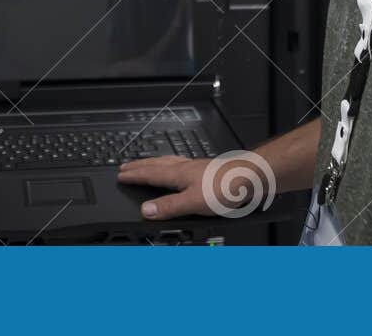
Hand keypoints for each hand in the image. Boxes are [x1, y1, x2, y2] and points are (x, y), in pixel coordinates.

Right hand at [118, 153, 269, 220]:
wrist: (250, 177)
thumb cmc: (226, 188)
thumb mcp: (194, 202)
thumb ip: (170, 207)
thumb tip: (146, 210)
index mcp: (179, 175)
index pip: (150, 174)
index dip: (134, 175)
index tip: (120, 174)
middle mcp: (186, 168)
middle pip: (157, 164)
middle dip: (140, 166)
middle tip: (126, 165)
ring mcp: (196, 167)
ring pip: (169, 162)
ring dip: (154, 163)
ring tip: (147, 163)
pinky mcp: (207, 169)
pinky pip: (181, 163)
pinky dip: (171, 164)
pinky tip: (179, 168)